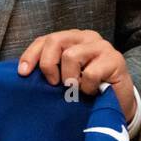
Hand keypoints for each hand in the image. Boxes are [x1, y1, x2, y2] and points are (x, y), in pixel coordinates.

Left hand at [17, 29, 136, 122]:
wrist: (117, 103)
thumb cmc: (86, 89)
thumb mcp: (63, 76)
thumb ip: (49, 69)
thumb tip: (23, 72)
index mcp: (71, 38)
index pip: (44, 40)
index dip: (30, 55)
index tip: (23, 73)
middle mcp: (86, 37)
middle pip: (55, 41)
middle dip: (47, 64)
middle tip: (53, 83)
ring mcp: (102, 46)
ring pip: (71, 56)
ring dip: (70, 78)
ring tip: (77, 88)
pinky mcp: (115, 59)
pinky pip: (90, 73)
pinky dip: (87, 87)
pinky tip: (93, 91)